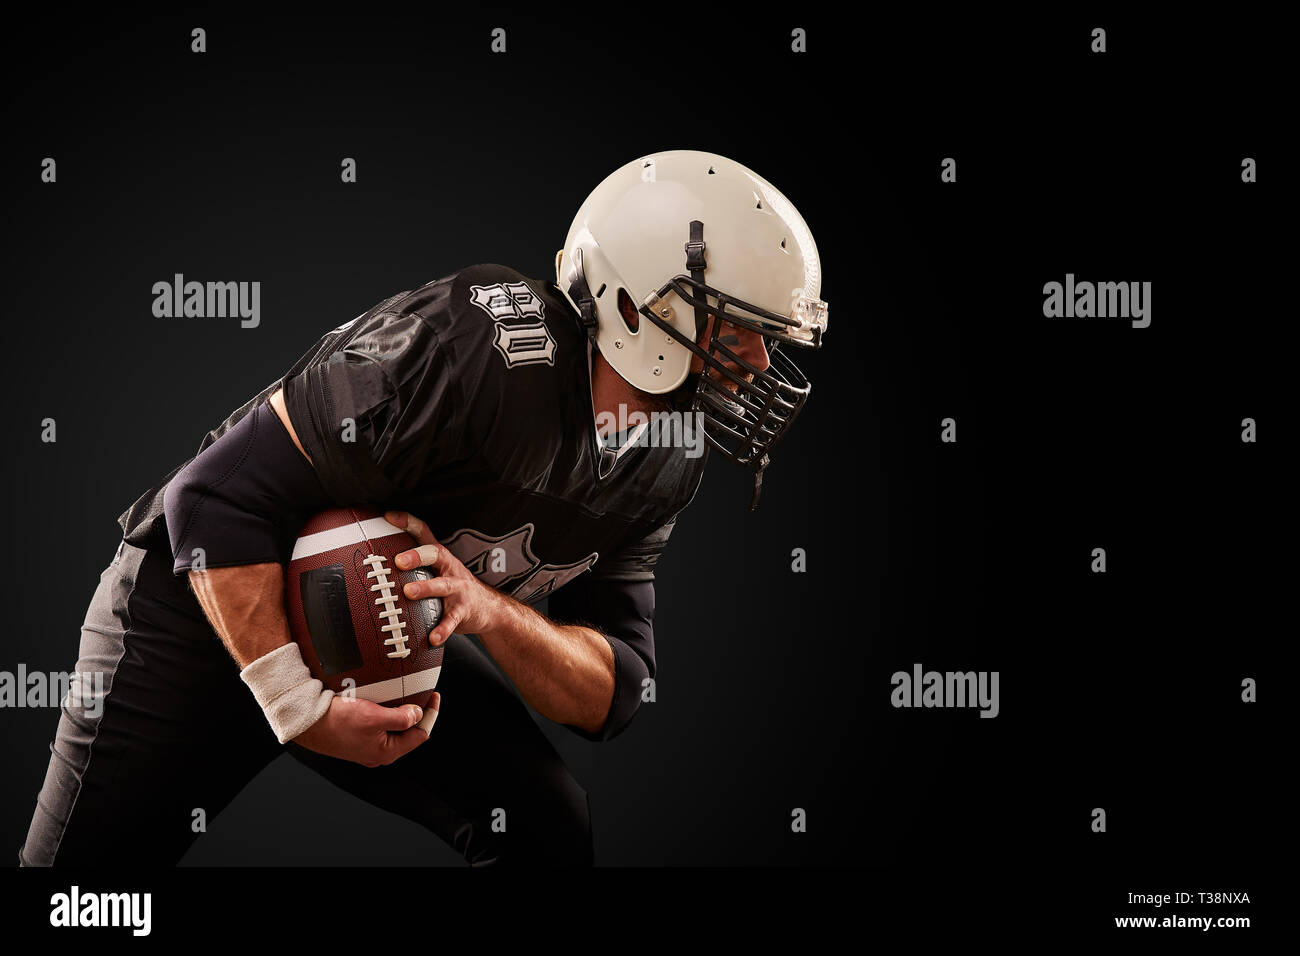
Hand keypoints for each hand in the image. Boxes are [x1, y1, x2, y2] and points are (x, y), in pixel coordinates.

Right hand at [293, 693, 438, 766]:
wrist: (307, 723)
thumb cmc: (337, 722)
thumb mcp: (374, 718)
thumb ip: (400, 718)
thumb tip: (417, 715)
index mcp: (386, 752)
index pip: (420, 734)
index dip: (430, 714)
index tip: (434, 695)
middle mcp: (378, 752)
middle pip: (408, 733)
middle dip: (417, 713)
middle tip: (421, 692)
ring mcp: (367, 746)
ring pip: (392, 728)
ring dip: (400, 711)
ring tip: (404, 693)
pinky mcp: (356, 738)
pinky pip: (377, 725)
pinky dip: (384, 712)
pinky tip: (382, 698)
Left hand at [385, 510, 504, 645]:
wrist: (488, 608)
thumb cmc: (453, 588)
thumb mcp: (436, 572)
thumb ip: (413, 568)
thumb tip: (374, 566)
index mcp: (440, 557)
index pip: (424, 533)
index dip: (408, 522)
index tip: (388, 516)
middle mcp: (449, 568)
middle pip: (435, 555)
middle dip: (417, 555)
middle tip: (398, 560)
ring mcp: (458, 589)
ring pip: (443, 586)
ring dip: (426, 588)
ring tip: (410, 592)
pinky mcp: (463, 611)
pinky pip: (452, 620)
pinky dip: (443, 629)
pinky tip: (433, 637)